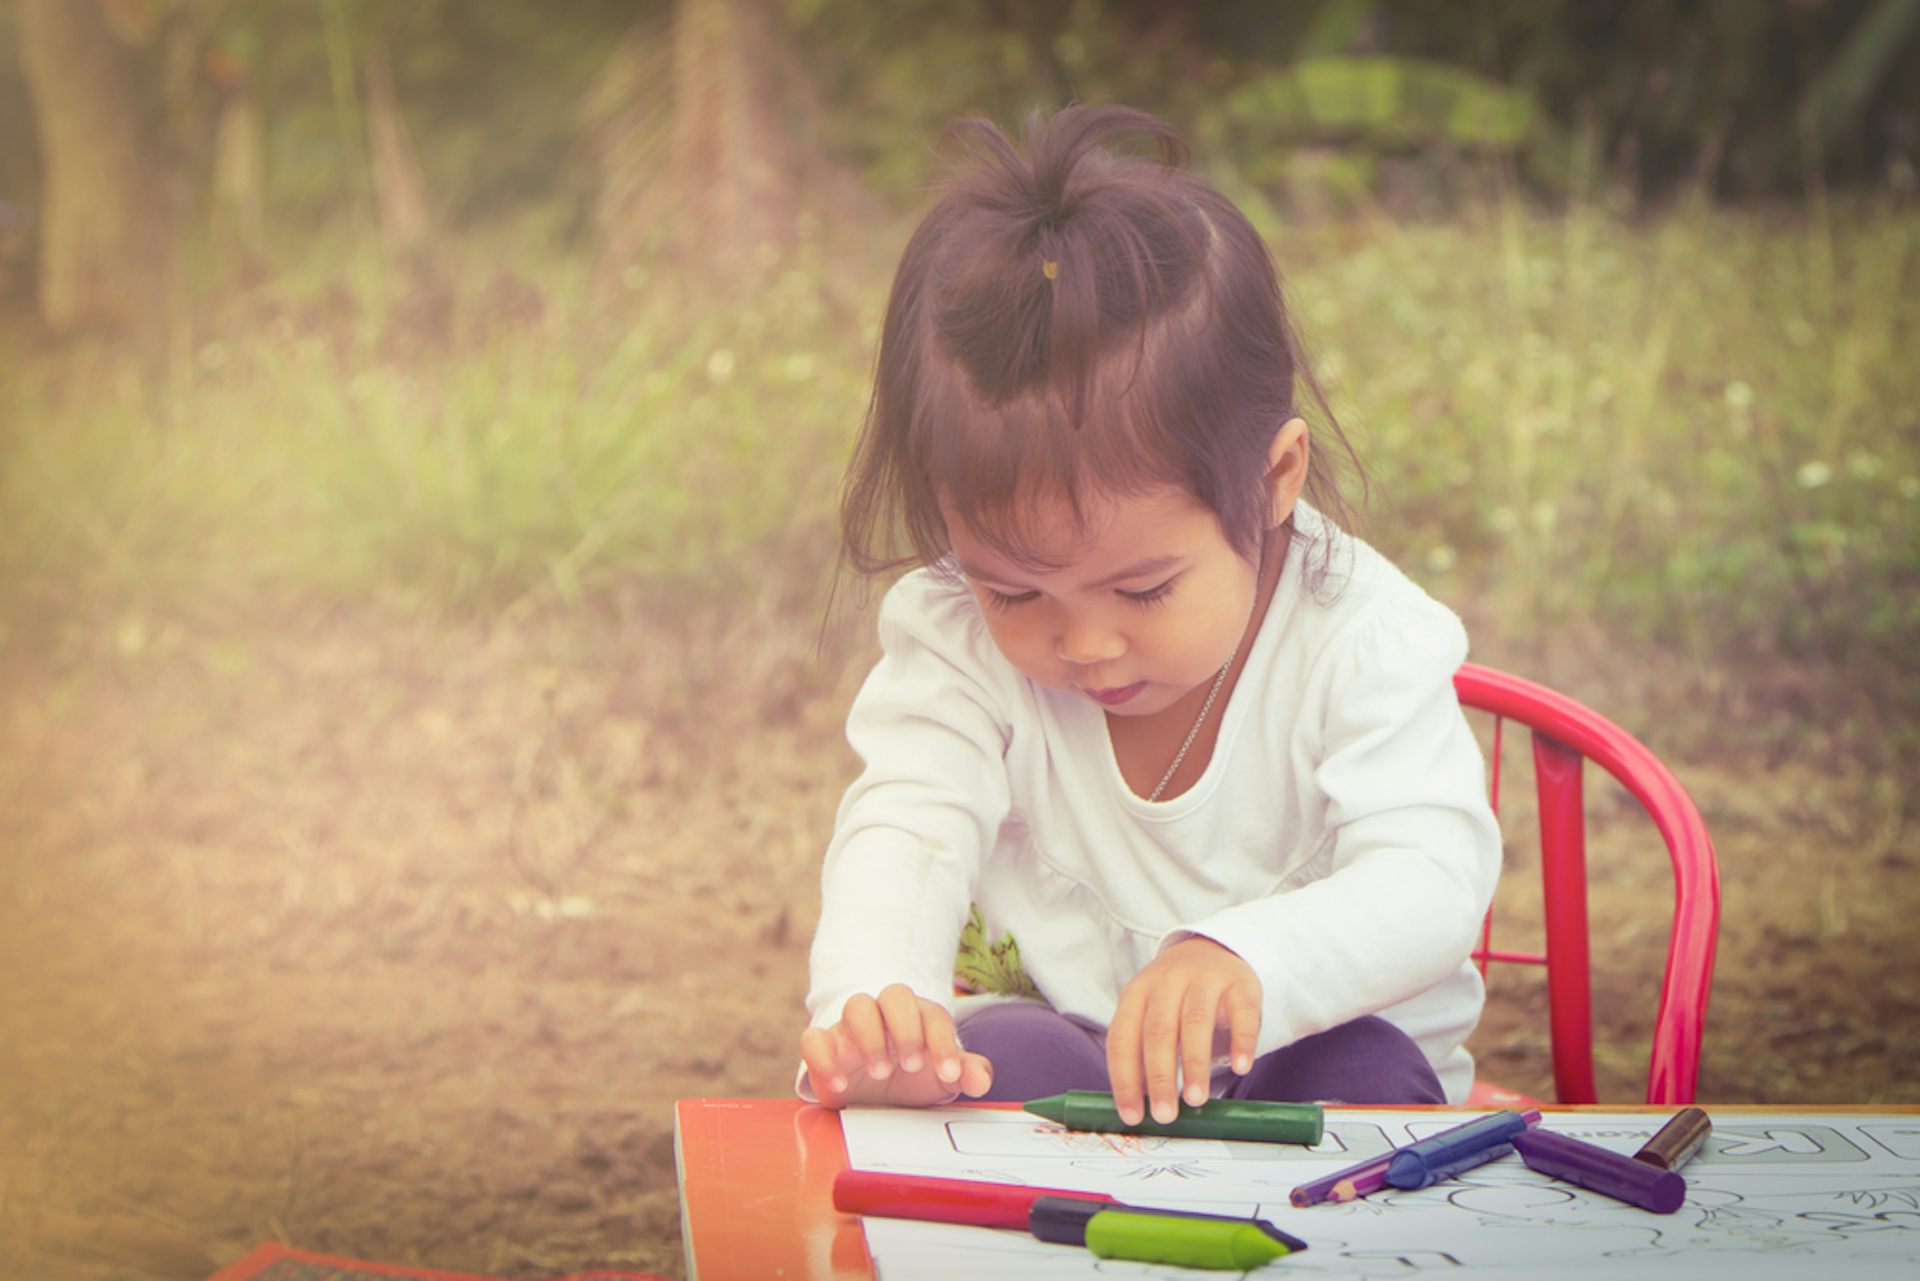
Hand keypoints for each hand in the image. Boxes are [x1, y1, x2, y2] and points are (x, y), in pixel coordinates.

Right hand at [798, 983, 993, 1108]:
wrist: (873, 1097)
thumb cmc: (912, 1079)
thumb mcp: (940, 1079)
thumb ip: (964, 1072)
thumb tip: (980, 1079)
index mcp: (918, 1018)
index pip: (933, 1013)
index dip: (943, 1041)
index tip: (948, 1073)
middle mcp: (885, 1016)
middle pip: (895, 994)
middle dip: (906, 1028)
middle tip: (911, 1065)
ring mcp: (851, 1028)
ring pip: (857, 1006)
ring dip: (869, 1037)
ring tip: (880, 1072)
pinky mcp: (823, 1047)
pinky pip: (813, 1038)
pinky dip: (824, 1059)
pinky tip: (841, 1085)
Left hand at [1106, 937, 1261, 1125]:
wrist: (1215, 950)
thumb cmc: (1177, 997)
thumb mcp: (1151, 1014)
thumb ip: (1143, 1052)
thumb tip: (1138, 1104)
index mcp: (1137, 993)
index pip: (1123, 1038)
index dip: (1125, 1079)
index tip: (1132, 1115)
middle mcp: (1167, 982)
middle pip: (1159, 1031)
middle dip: (1160, 1077)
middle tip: (1164, 1114)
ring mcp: (1204, 980)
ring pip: (1196, 1022)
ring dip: (1194, 1064)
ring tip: (1195, 1099)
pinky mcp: (1239, 984)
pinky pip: (1241, 1014)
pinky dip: (1241, 1041)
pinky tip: (1240, 1067)